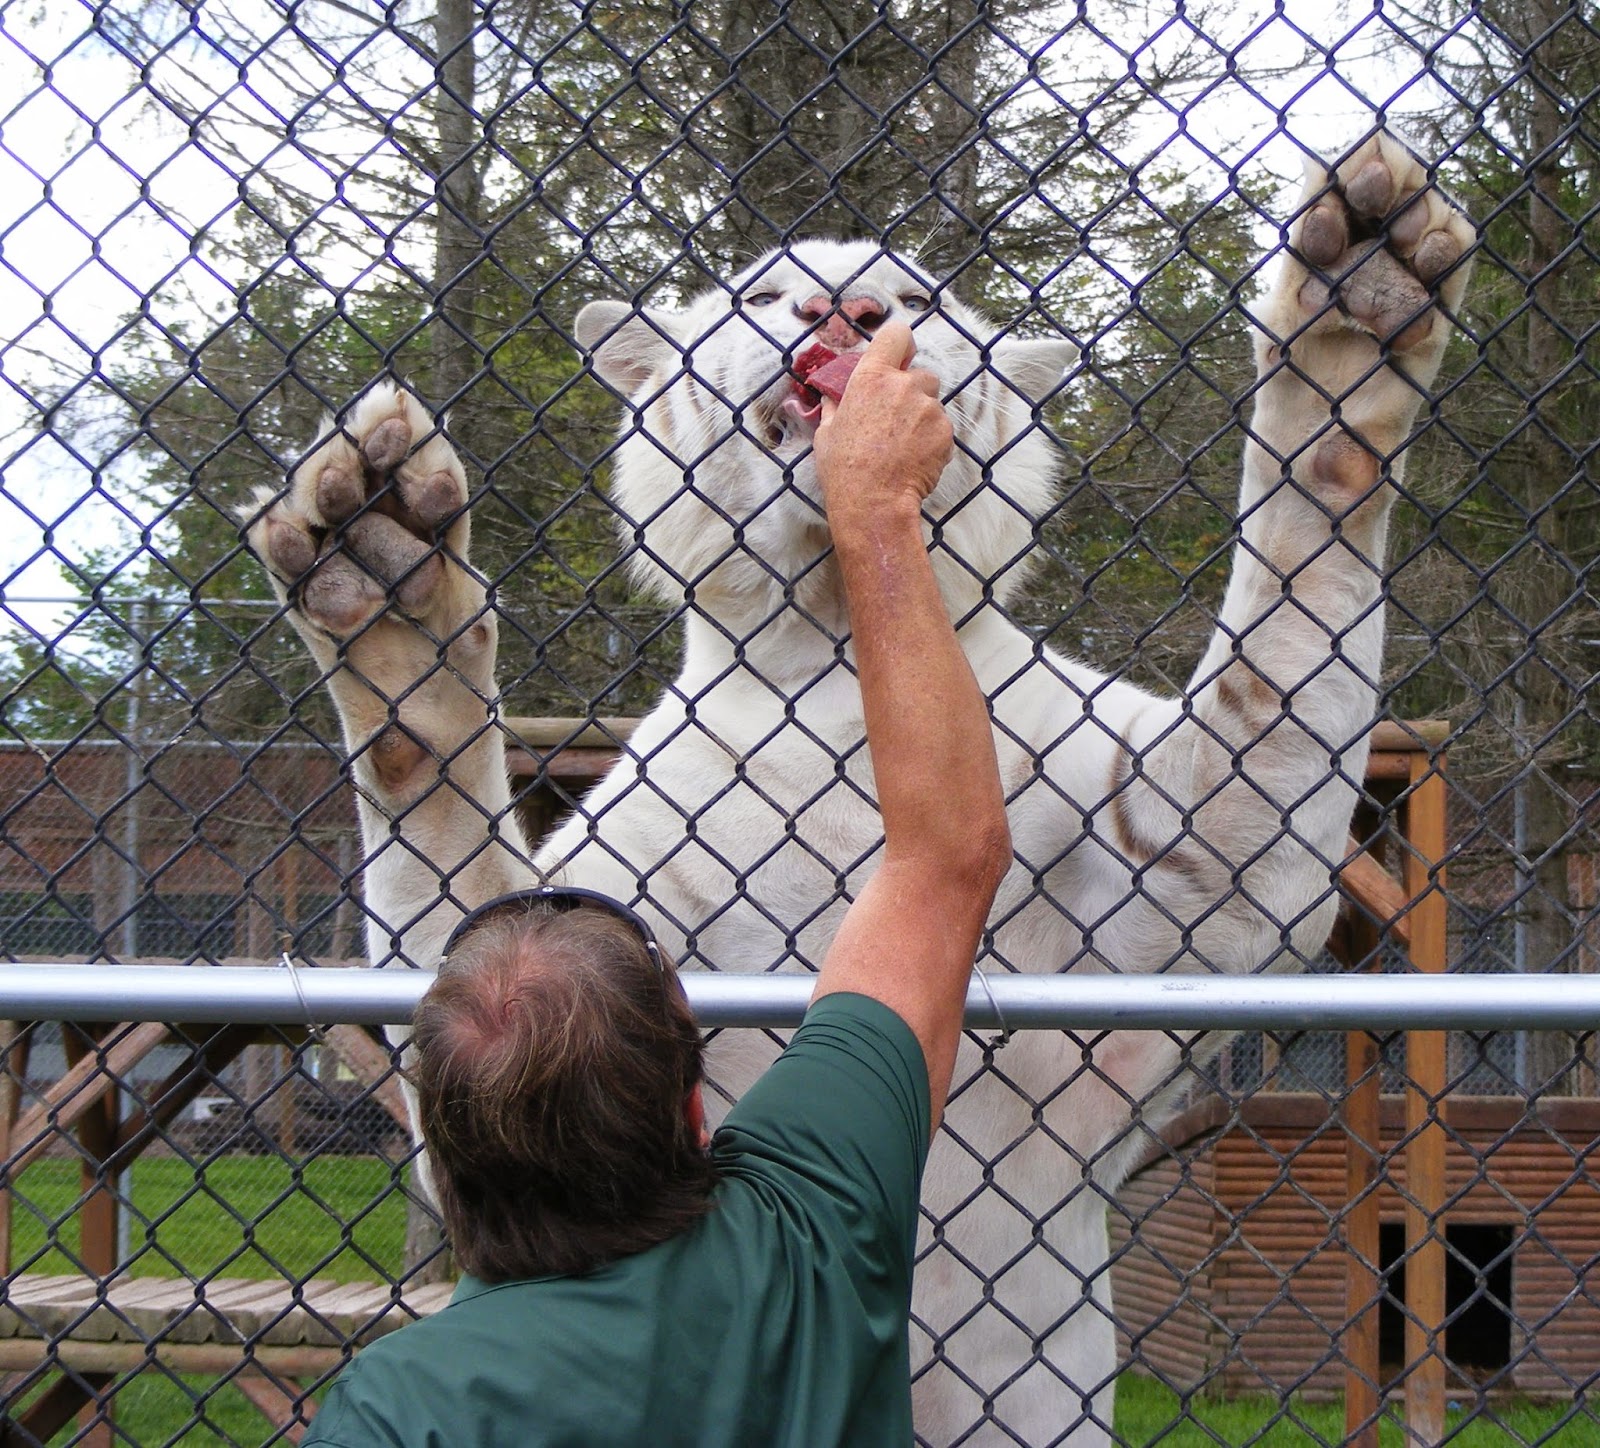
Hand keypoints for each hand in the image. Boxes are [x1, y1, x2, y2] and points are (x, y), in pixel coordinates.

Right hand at [813, 323, 953, 522]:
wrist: (874, 503)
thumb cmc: (844, 469)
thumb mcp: (827, 431)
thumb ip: (836, 404)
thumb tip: (832, 393)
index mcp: (871, 378)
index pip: (897, 335)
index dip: (899, 344)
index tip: (898, 357)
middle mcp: (904, 386)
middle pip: (920, 374)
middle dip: (912, 390)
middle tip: (895, 417)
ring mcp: (929, 409)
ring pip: (932, 403)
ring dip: (922, 416)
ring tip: (903, 444)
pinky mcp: (946, 433)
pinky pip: (941, 429)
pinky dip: (932, 440)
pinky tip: (914, 458)